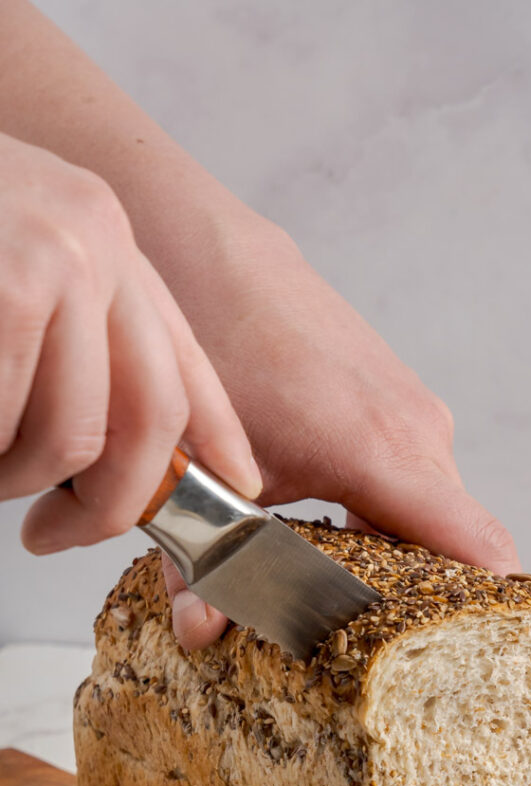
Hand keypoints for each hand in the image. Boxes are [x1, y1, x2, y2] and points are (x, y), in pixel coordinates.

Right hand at [0, 132, 259, 557]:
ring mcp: (47, 262)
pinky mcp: (5, 291)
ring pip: (68, 438)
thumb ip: (76, 328)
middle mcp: (93, 241)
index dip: (219, 442)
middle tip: (55, 532)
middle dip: (105, 504)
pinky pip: (4, 424)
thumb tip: (123, 443)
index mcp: (103, 236)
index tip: (234, 492)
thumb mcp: (20, 248)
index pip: (184, 360)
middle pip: (148, 421)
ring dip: (16, 479)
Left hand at [160, 217, 519, 649]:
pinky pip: (414, 482)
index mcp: (385, 453)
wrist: (201, 244)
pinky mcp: (401, 402)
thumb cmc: (209, 344)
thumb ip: (203, 565)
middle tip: (369, 653)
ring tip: (340, 598)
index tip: (474, 665)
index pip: (483, 553)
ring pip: (428, 516)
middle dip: (416, 604)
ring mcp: (416, 414)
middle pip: (453, 550)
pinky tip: (328, 535)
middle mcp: (420, 433)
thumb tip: (201, 636)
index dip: (488, 617)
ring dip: (391, 558)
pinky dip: (382, 517)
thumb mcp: (199, 471)